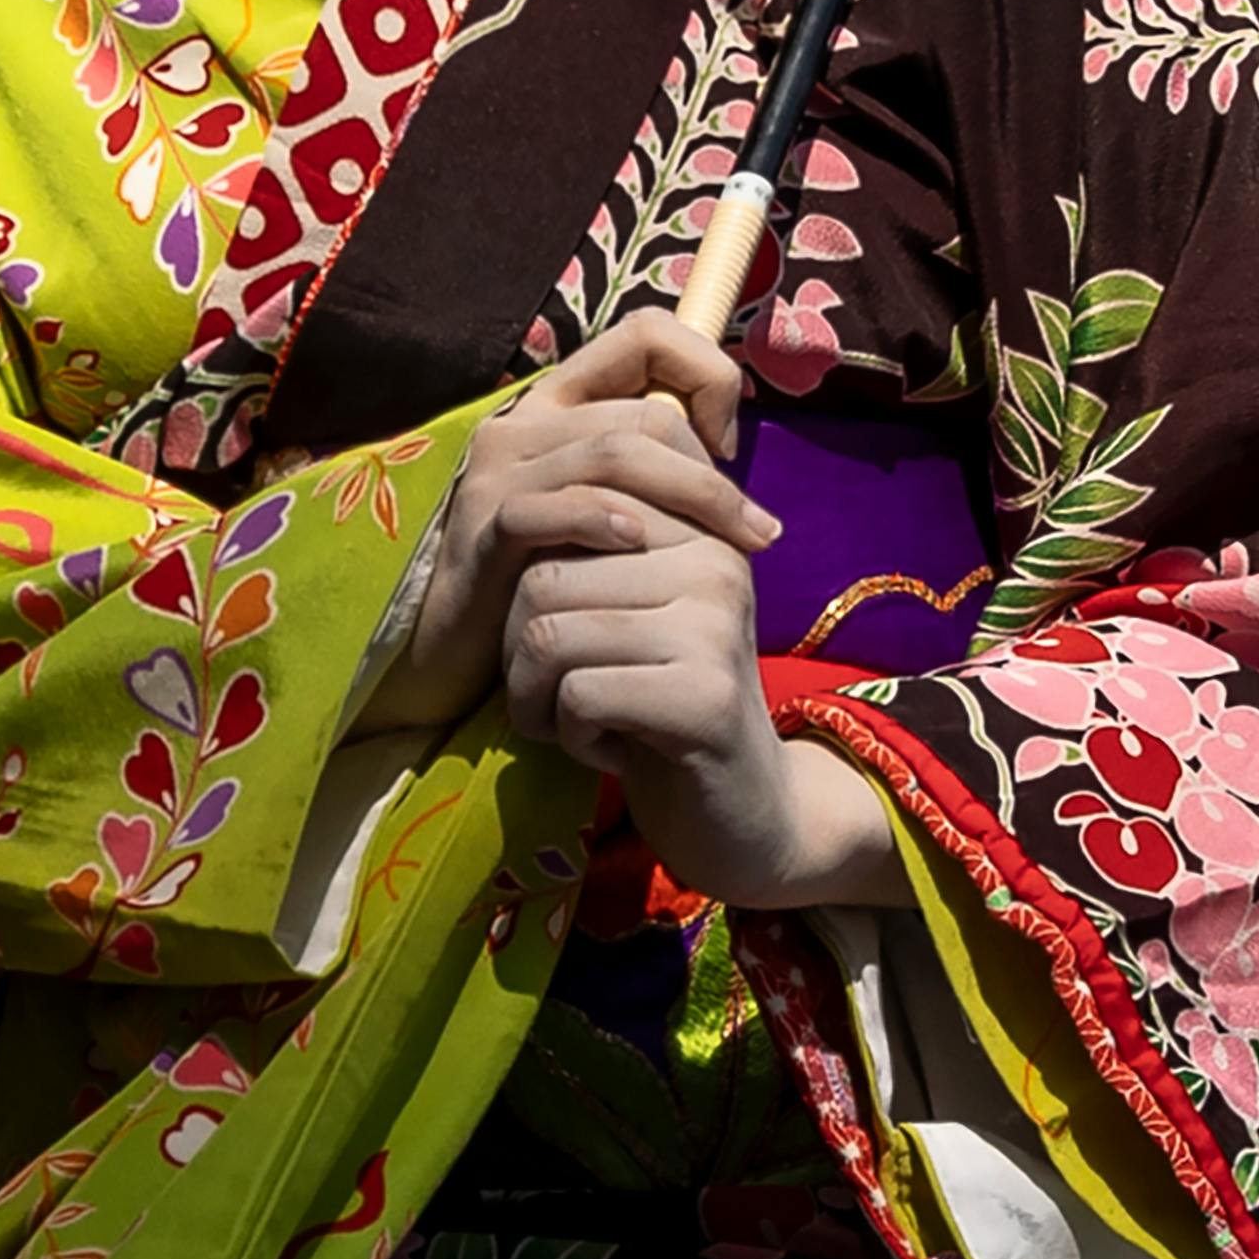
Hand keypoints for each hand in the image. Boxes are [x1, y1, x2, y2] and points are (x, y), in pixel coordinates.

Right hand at [370, 311, 769, 733]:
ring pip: (612, 454)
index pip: (644, 334)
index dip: (703, 370)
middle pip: (643, 413)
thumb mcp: (604, 510)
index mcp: (559, 403)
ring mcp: (499, 472)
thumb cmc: (549, 576)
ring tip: (735, 547)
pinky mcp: (484, 525)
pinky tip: (642, 547)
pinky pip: (555, 508)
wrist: (460, 648)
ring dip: (691, 498)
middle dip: (712, 473)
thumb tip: (724, 448)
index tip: (727, 443)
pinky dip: (606, 522)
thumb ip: (651, 470)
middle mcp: (525, 422)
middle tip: (756, 530)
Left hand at [373, 315, 895, 917]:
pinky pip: (576, 695)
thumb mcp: (628, 603)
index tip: (568, 637)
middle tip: (566, 694)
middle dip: (523, 653)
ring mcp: (714, 625)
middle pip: (540, 575)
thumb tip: (518, 449)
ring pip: (546, 634)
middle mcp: (714, 559)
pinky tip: (613, 748)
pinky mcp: (703, 696)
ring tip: (585, 718)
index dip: (529, 585)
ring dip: (538, 698)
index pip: (564, 511)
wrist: (740, 809)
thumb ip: (591, 536)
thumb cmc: (658, 699)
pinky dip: (570, 736)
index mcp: (695, 522)